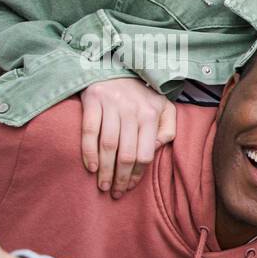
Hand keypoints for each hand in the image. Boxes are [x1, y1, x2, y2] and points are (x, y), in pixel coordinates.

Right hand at [80, 78, 176, 197]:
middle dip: (120, 177)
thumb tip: (157, 148)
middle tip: (115, 192)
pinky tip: (91, 167)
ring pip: (108, 145)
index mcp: (151, 115)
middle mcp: (132, 110)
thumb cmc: (141, 94)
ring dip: (105, 169)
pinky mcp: (93, 99)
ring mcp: (111, 104)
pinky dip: (89, 151)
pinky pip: (89, 130)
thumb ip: (168, 128)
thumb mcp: (163, 107)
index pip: (145, 153)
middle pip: (126, 153)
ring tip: (103, 185)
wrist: (115, 65)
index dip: (137, 174)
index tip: (129, 187)